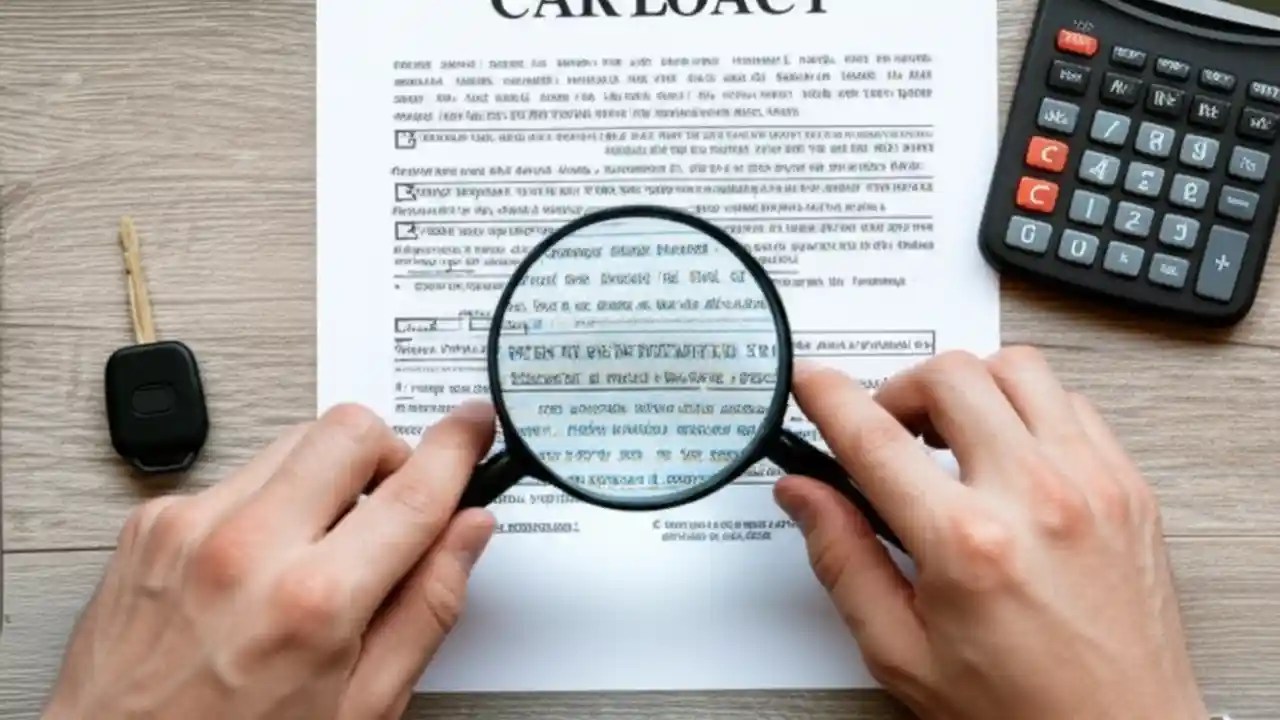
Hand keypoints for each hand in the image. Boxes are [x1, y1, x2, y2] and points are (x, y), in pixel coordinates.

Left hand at [43, 401, 497, 719]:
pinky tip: (264, 560)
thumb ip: (426, 609)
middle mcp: (247, 549)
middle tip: (393, 502)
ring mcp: (190, 527)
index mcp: (313, 603)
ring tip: (323, 543)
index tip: (476, 423)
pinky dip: (268, 502)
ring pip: (293, 440)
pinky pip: (238, 475)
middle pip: (349, 429)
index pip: (413, 491)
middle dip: (389, 452)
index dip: (459, 447)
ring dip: (327, 475)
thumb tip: (467, 533)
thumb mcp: (361, 708)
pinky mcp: (151, 522)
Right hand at [776, 348, 1206, 719]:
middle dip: (900, 389)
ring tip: (952, 434)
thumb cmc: (1023, 709)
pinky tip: (1010, 450)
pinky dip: (1029, 408)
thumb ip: (844, 560)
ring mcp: (1092, 484)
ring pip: (1019, 367)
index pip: (874, 438)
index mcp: (967, 545)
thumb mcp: (902, 651)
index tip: (810, 382)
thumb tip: (806, 496)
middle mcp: (1036, 498)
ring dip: (970, 387)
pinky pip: (1072, 402)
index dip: (828, 397)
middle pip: (950, 375)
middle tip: (887, 429)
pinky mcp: (1129, 486)